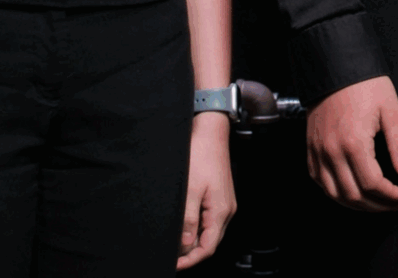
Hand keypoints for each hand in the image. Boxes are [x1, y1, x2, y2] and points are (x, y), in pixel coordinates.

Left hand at [177, 114, 236, 268]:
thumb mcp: (188, 190)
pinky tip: (184, 227)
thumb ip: (188, 220)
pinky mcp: (219, 196)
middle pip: (210, 242)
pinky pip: (209, 220)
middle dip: (191, 254)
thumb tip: (186, 245)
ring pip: (209, 232)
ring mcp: (224, 203)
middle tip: (170, 258)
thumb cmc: (200, 156)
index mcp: (220, 211)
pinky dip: (196, 229)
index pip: (208, 247)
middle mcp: (226, 210)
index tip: (173, 266)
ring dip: (193, 241)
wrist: (210, 133)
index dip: (190, 260)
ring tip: (174, 244)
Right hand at [305, 75, 397, 211]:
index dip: (391, 195)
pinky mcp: (310, 149)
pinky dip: (336, 193)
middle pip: (353, 195)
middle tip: (395, 204)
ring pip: (334, 194)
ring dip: (357, 204)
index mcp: (353, 143)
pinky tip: (353, 192)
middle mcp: (331, 152)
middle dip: (377, 205)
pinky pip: (320, 182)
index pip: (373, 184)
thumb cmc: (366, 85)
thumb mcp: (391, 111)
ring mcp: (318, 152)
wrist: (336, 66)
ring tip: (377, 203)